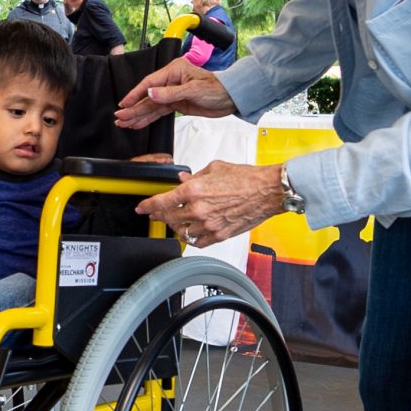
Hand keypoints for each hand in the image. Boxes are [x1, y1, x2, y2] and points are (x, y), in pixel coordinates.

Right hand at [116, 57, 237, 129]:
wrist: (232, 98)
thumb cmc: (218, 89)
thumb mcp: (194, 90)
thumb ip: (171, 93)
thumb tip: (151, 93)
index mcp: (174, 70)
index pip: (150, 83)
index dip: (135, 94)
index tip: (124, 104)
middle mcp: (171, 80)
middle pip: (148, 96)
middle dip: (134, 108)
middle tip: (120, 117)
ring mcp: (173, 93)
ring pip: (151, 105)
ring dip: (138, 114)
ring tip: (124, 122)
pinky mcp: (177, 104)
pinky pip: (159, 111)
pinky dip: (148, 118)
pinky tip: (138, 123)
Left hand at [136, 161, 286, 248]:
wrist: (268, 191)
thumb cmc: (246, 178)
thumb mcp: (215, 169)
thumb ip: (195, 177)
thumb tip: (183, 180)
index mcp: (195, 190)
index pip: (162, 201)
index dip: (148, 206)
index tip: (142, 208)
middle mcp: (199, 209)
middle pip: (169, 218)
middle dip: (160, 216)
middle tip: (158, 214)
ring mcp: (209, 224)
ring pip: (182, 231)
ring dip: (177, 226)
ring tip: (178, 220)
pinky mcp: (220, 235)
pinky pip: (198, 242)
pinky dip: (192, 238)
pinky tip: (193, 231)